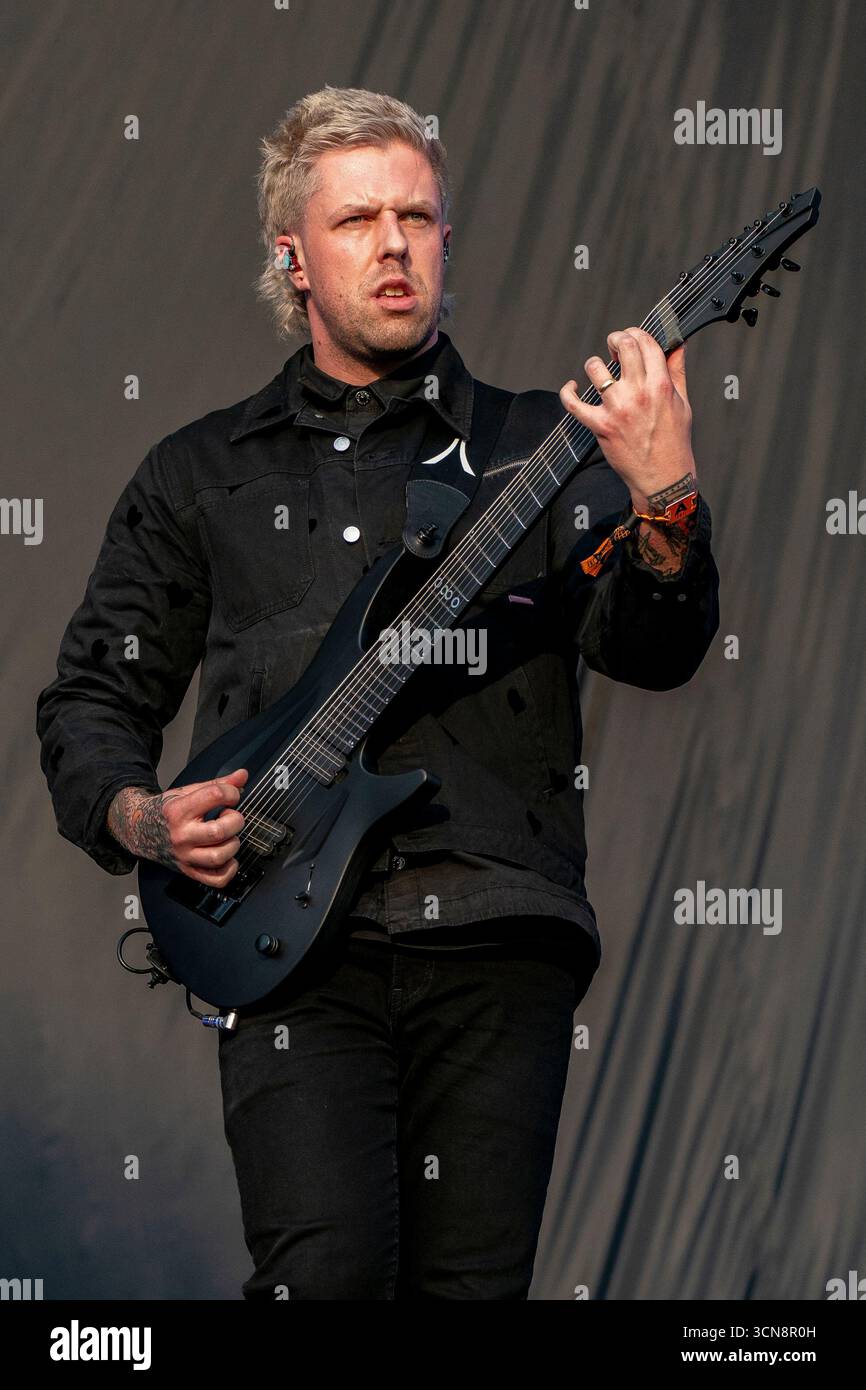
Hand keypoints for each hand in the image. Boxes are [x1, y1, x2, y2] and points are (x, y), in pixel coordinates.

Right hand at [107, 768, 248, 886]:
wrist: (140, 829)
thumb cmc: (166, 811)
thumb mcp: (187, 792)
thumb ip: (216, 784)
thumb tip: (242, 775)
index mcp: (179, 811)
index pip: (214, 796)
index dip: (231, 793)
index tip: (231, 796)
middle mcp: (181, 835)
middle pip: (219, 831)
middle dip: (235, 820)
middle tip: (230, 816)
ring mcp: (185, 856)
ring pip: (219, 857)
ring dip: (233, 844)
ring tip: (228, 835)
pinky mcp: (188, 870)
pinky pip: (216, 879)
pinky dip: (229, 870)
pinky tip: (228, 857)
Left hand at [559, 326, 695, 511]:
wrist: (663, 477)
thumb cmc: (674, 440)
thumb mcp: (682, 402)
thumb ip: (677, 370)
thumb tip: (677, 344)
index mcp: (661, 385)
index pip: (646, 342)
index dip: (636, 332)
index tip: (631, 337)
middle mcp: (639, 393)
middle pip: (622, 346)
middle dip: (615, 339)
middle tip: (613, 347)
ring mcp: (617, 409)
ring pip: (595, 369)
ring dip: (594, 364)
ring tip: (599, 372)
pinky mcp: (600, 426)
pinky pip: (574, 404)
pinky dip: (568, 392)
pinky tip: (571, 387)